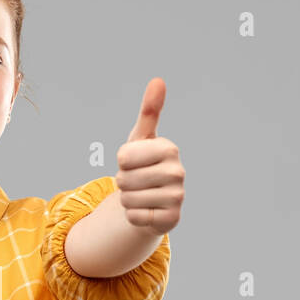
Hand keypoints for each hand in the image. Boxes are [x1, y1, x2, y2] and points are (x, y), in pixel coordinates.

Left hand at [116, 77, 184, 233]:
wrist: (152, 201)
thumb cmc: (144, 165)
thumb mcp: (141, 139)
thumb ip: (149, 111)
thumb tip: (158, 81)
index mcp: (169, 148)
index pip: (123, 157)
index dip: (121, 162)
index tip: (134, 162)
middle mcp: (178, 172)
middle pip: (124, 179)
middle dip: (123, 182)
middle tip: (136, 182)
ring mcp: (177, 197)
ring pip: (128, 199)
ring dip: (127, 199)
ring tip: (141, 195)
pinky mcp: (172, 219)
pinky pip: (134, 217)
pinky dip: (134, 216)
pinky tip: (146, 210)